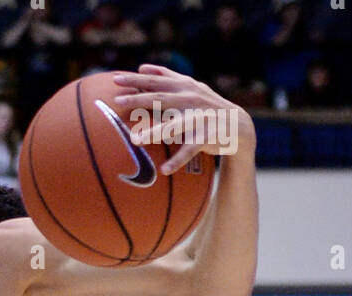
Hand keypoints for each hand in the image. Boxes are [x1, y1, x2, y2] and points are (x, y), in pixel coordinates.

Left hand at [113, 65, 253, 173]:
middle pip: (161, 99)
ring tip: (136, 140)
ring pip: (174, 126)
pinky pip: (190, 150)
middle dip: (139, 99)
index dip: (136, 79)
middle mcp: (191, 99)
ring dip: (155, 132)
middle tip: (118, 102)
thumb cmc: (204, 107)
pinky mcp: (206, 136)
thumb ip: (166, 78)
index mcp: (184, 87)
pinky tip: (164, 170)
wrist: (237, 125)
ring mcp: (199, 117)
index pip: (156, 81)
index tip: (115, 79)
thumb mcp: (189, 88)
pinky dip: (177, 160)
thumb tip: (142, 68)